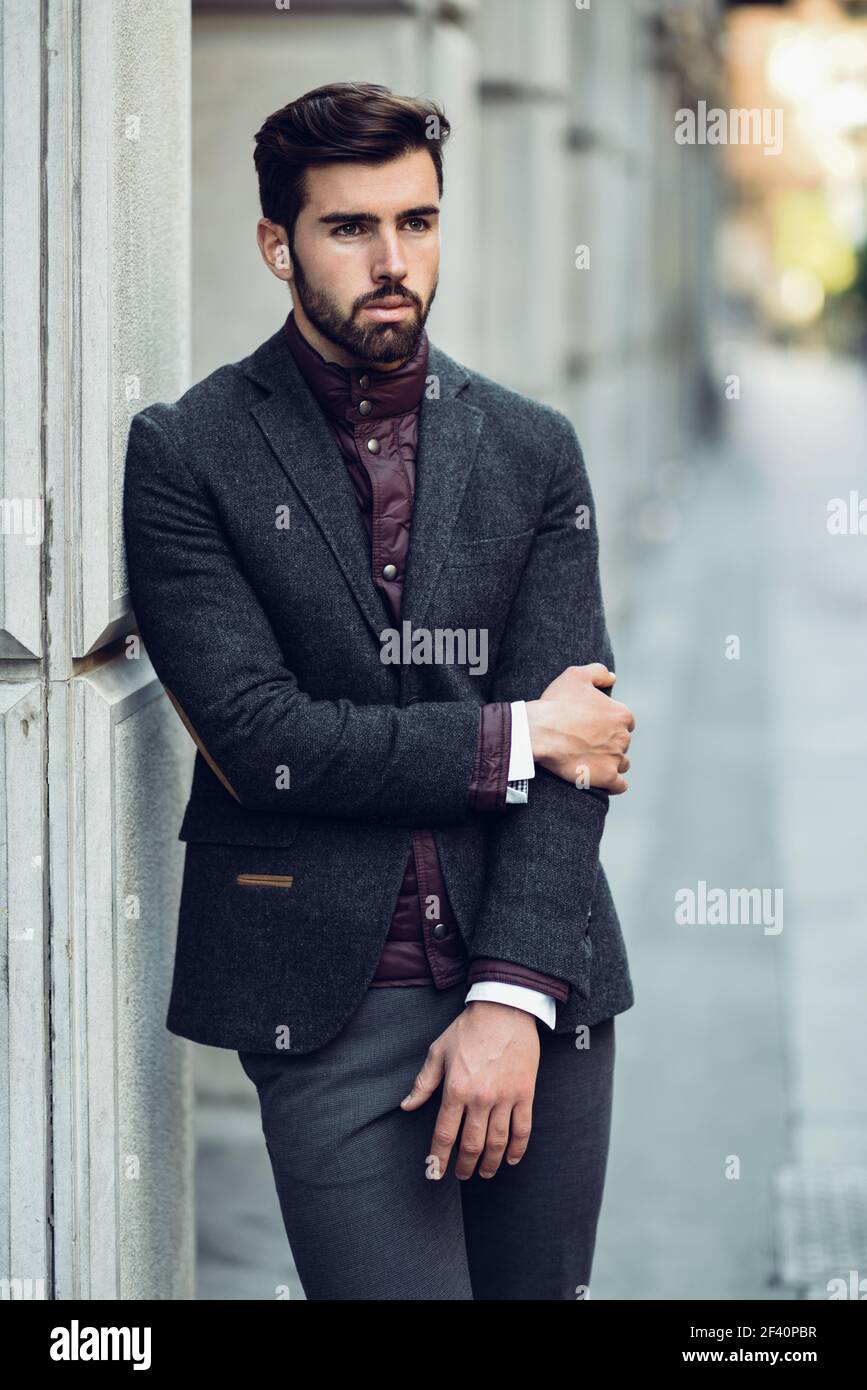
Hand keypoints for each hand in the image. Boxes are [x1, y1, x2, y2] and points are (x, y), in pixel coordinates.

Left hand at [400, 1000, 539, 1179]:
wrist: (505, 1009)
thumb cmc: (467, 1029)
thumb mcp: (438, 1051)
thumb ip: (423, 1083)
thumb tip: (406, 1106)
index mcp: (455, 1089)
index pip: (444, 1135)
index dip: (439, 1158)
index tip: (435, 1173)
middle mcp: (480, 1098)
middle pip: (471, 1145)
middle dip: (464, 1166)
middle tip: (461, 1175)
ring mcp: (505, 1098)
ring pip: (497, 1142)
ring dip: (490, 1163)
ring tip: (484, 1172)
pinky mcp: (525, 1094)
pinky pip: (523, 1129)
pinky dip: (518, 1149)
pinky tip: (511, 1159)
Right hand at [525, 662, 633, 792]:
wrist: (538, 732)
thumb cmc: (555, 703)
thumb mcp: (575, 675)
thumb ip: (598, 672)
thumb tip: (613, 678)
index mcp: (621, 713)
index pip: (625, 722)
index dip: (609, 724)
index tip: (593, 727)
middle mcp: (623, 737)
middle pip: (622, 742)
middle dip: (609, 743)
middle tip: (586, 743)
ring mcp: (615, 758)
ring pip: (622, 763)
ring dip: (611, 762)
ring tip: (591, 761)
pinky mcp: (606, 777)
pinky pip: (619, 785)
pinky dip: (613, 784)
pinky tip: (601, 780)